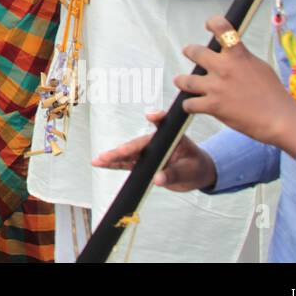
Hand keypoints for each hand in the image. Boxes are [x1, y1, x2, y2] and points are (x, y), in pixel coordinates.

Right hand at [93, 110, 216, 191]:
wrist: (196, 173)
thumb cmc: (195, 167)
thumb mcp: (189, 171)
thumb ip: (174, 174)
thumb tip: (158, 179)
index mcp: (172, 138)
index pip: (164, 125)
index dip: (158, 118)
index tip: (151, 116)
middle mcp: (157, 142)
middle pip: (139, 144)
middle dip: (125, 149)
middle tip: (115, 153)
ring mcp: (148, 152)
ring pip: (129, 154)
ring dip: (114, 157)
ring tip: (99, 160)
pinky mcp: (143, 163)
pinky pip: (128, 163)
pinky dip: (115, 164)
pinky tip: (102, 164)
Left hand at [175, 16, 295, 156]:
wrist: (279, 119)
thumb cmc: (273, 94)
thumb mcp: (259, 67)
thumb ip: (241, 58)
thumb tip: (231, 54)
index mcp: (238, 55)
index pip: (222, 28)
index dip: (213, 22)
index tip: (209, 25)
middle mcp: (224, 68)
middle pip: (194, 52)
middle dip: (190, 51)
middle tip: (189, 52)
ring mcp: (216, 87)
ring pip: (185, 80)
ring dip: (181, 81)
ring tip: (181, 81)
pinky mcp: (213, 106)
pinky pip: (189, 104)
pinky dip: (189, 105)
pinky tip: (192, 105)